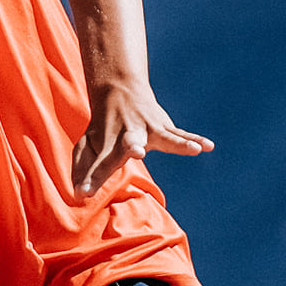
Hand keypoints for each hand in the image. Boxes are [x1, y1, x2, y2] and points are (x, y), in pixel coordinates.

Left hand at [72, 81, 213, 197]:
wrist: (118, 90)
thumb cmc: (102, 128)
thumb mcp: (86, 146)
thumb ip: (82, 170)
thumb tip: (77, 195)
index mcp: (108, 143)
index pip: (98, 163)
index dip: (91, 178)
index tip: (82, 193)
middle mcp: (128, 134)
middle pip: (131, 141)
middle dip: (134, 146)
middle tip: (138, 152)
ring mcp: (149, 129)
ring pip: (165, 136)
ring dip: (178, 143)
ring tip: (193, 149)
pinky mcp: (163, 127)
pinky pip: (181, 134)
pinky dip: (195, 139)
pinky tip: (208, 146)